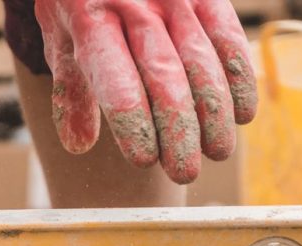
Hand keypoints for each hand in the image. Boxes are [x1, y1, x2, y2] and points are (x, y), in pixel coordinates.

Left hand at [36, 0, 256, 182]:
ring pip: (201, 60)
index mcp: (91, 22)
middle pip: (164, 76)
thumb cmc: (76, 0)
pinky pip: (228, 35)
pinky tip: (242, 113)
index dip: (133, 123)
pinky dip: (238, 76)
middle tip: (185, 172)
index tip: (145, 160)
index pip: (115, 81)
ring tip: (218, 151)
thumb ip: (70, 91)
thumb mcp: (59, 38)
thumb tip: (77, 145)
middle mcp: (136, 7)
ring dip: (214, 111)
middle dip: (178, 130)